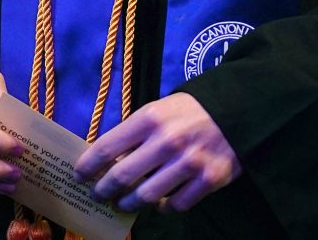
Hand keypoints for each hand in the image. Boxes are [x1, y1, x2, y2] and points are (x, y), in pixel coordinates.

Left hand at [75, 93, 240, 213]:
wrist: (239, 110)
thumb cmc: (190, 110)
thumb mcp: (159, 109)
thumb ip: (134, 132)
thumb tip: (104, 158)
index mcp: (150, 118)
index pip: (107, 148)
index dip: (87, 166)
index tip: (78, 176)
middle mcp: (167, 141)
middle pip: (122, 177)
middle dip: (103, 191)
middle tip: (98, 195)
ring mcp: (189, 163)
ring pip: (146, 197)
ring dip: (130, 204)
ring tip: (124, 203)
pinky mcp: (209, 180)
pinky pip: (177, 205)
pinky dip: (165, 207)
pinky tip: (161, 202)